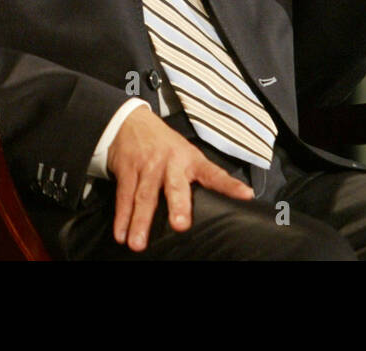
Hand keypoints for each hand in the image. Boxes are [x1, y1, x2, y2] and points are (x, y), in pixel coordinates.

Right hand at [106, 105, 253, 251]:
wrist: (131, 122)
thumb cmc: (164, 146)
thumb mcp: (186, 154)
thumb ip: (198, 178)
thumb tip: (217, 208)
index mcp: (191, 160)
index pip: (214, 173)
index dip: (229, 185)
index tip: (245, 195)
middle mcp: (170, 163)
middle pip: (174, 186)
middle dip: (177, 205)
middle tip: (180, 225)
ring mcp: (147, 166)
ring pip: (144, 196)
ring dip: (140, 221)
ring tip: (138, 243)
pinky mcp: (127, 170)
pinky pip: (124, 196)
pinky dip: (121, 217)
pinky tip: (121, 233)